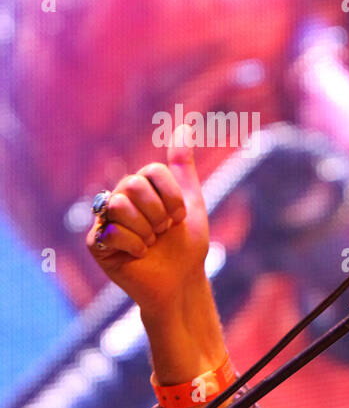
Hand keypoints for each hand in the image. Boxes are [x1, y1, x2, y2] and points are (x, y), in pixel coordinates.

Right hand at [85, 135, 208, 320]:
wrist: (183, 281)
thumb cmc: (186, 245)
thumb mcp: (191, 201)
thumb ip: (183, 166)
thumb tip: (183, 126)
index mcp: (139, 187)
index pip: (151, 171)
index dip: (172, 196)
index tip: (179, 217)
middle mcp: (117, 199)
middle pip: (132, 184)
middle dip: (159, 212)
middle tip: (164, 231)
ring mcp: (104, 221)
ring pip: (120, 206)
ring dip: (148, 229)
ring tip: (152, 243)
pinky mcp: (96, 244)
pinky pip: (112, 231)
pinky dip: (136, 245)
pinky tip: (140, 255)